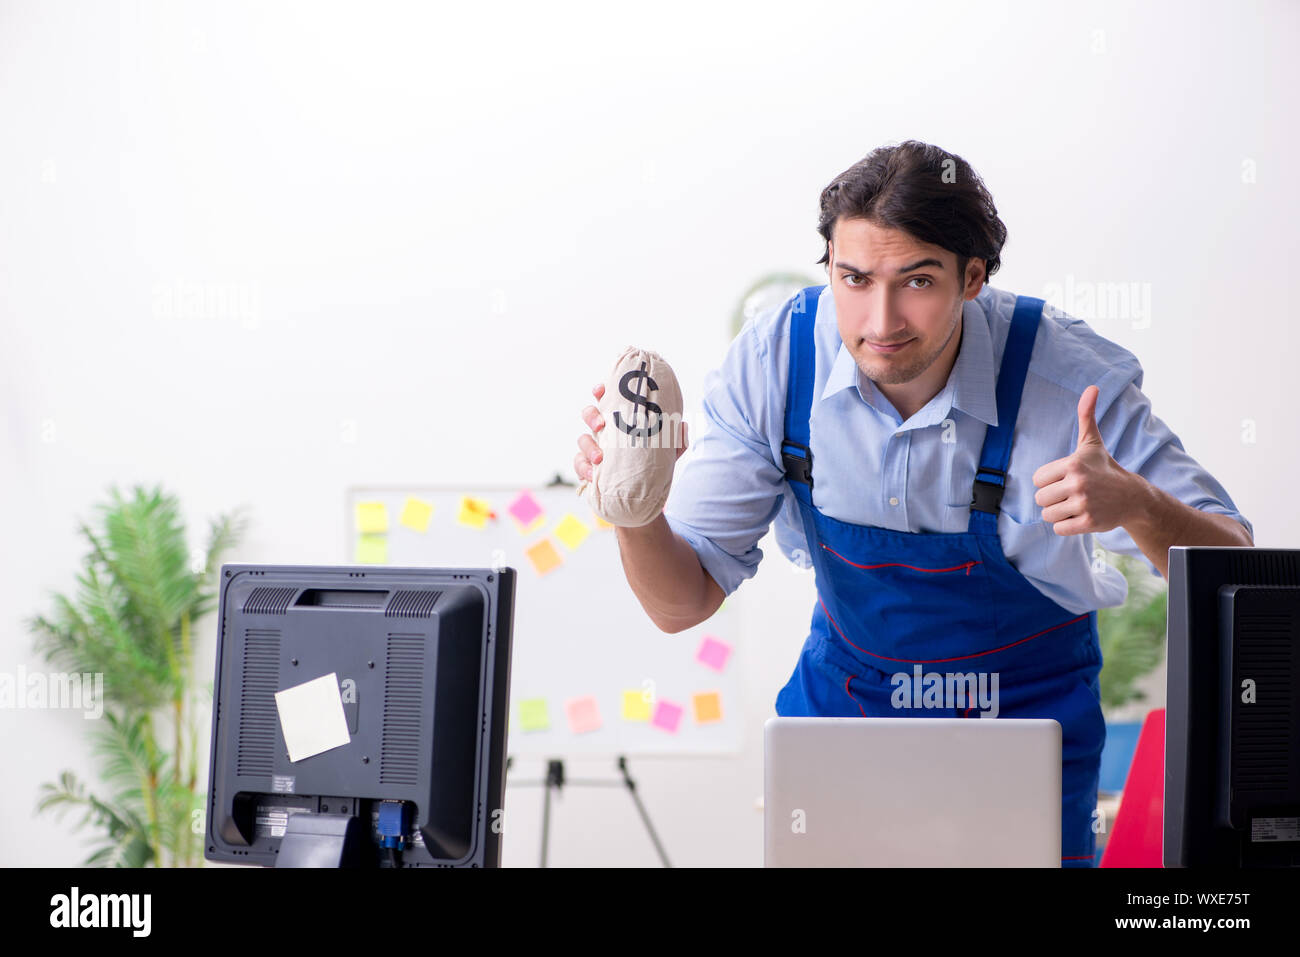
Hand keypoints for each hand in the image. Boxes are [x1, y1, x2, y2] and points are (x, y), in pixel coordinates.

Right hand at [574, 381, 689, 482]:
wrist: (640, 500)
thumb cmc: (652, 469)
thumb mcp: (667, 455)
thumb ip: (676, 441)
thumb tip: (683, 424)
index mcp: (621, 422)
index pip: (607, 400)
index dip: (601, 391)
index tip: (601, 390)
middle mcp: (605, 432)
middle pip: (590, 414)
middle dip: (591, 415)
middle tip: (601, 424)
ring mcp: (594, 450)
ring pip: (582, 439)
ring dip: (588, 446)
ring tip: (599, 458)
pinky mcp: (587, 469)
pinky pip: (579, 464)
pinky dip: (583, 468)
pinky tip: (592, 476)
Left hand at [1032, 385, 1137, 535]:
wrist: (1132, 497)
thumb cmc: (1105, 468)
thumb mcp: (1092, 443)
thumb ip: (1086, 415)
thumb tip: (1092, 387)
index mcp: (1072, 464)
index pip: (1037, 479)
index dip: (1049, 481)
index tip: (1066, 478)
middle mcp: (1078, 484)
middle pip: (1040, 498)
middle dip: (1052, 498)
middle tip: (1072, 494)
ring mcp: (1084, 504)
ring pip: (1048, 514)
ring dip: (1058, 513)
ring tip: (1076, 504)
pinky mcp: (1089, 523)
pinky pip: (1059, 528)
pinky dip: (1066, 525)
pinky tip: (1081, 516)